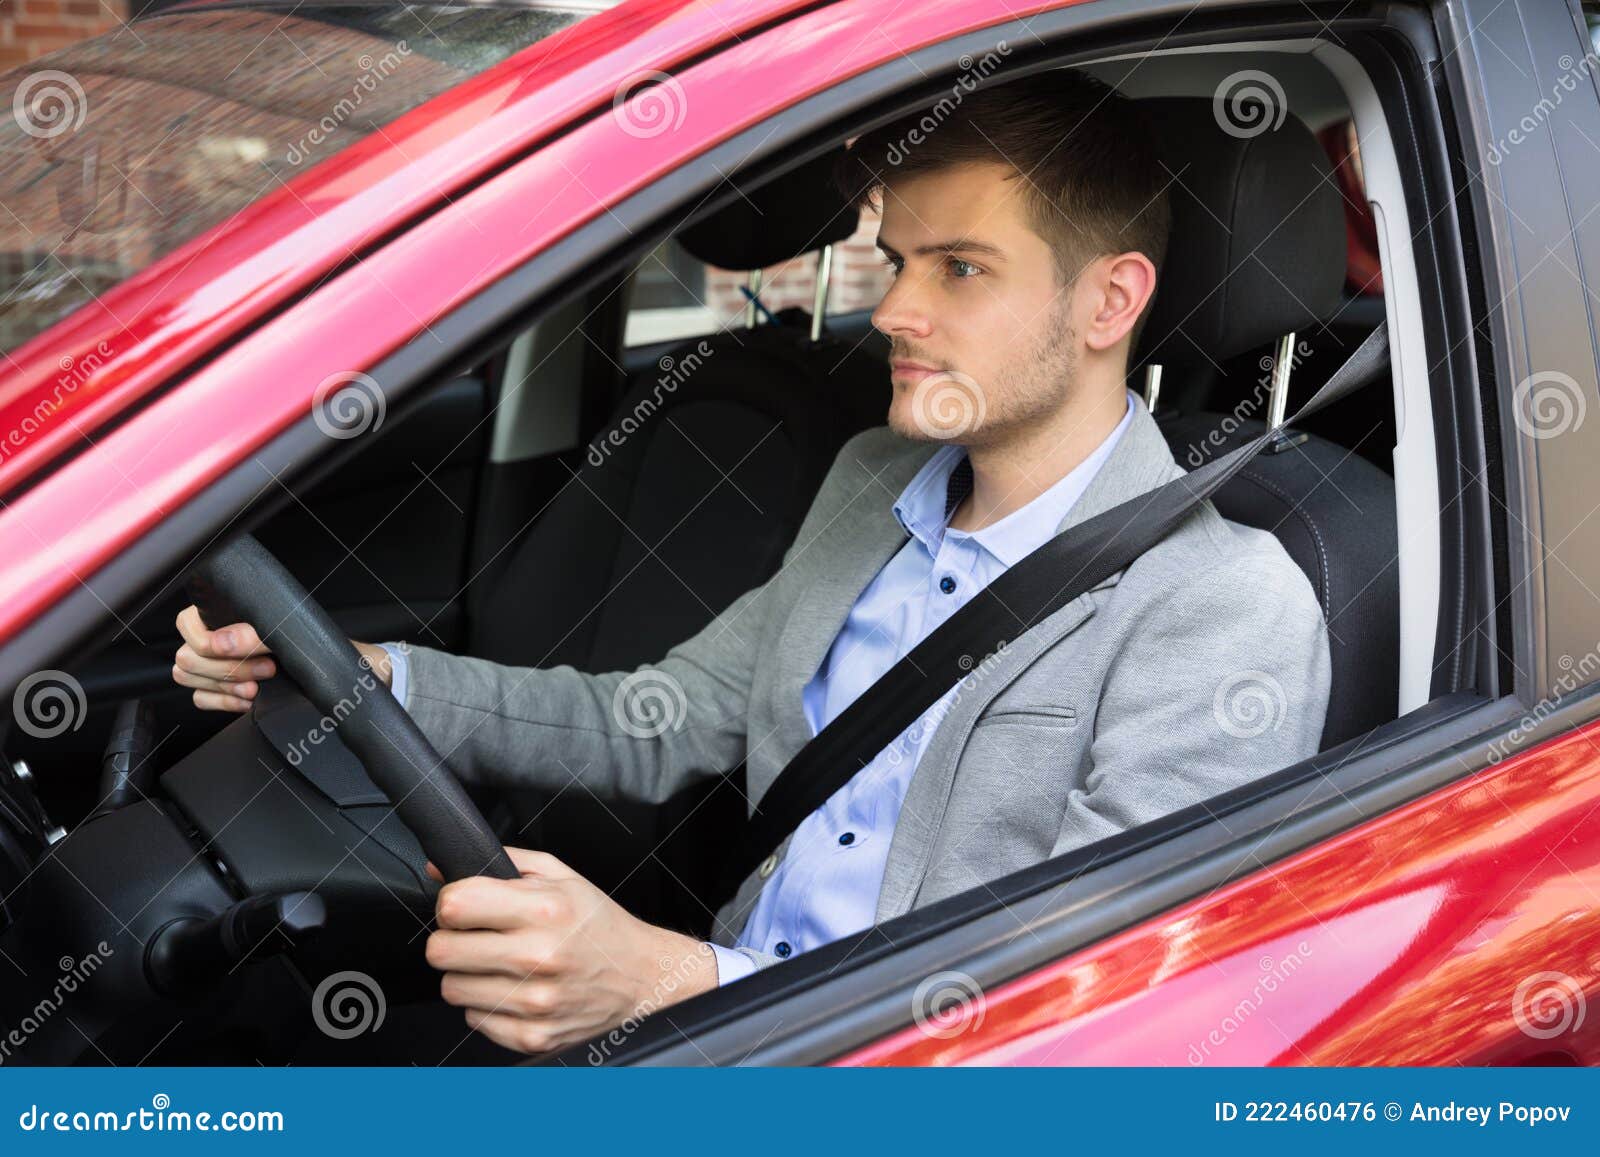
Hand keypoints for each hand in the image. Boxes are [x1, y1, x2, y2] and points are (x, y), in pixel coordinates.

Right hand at [173, 604, 391, 712]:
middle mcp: (217, 638)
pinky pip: (200, 698)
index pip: (189, 622)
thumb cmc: (316, 644)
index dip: (208, 638)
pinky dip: (223, 701)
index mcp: (228, 614)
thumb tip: (231, 640)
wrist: (338, 674)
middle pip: (188, 655)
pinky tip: (249, 700)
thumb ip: (262, 631)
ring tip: (258, 686)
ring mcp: (215, 666)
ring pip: (188, 675)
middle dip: (230, 666)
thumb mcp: (295, 632)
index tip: (244, 648)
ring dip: (225, 683)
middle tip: (267, 668)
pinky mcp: (222, 691)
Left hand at [426, 847, 717, 1055]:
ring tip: (500, 964)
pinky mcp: (531, 1034)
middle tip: (477, 937)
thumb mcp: (562, 877)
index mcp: (545, 910)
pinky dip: (488, 1005)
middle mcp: (538, 957)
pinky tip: (515, 990)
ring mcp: (533, 1001)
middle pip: (441, 951)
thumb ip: (502, 864)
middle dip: (452, 939)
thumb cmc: (600, 926)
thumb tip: (439, 867)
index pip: (455, 906)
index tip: (464, 906)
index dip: (451, 902)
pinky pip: (474, 1018)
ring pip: (451, 988)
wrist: (641, 977)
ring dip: (468, 975)